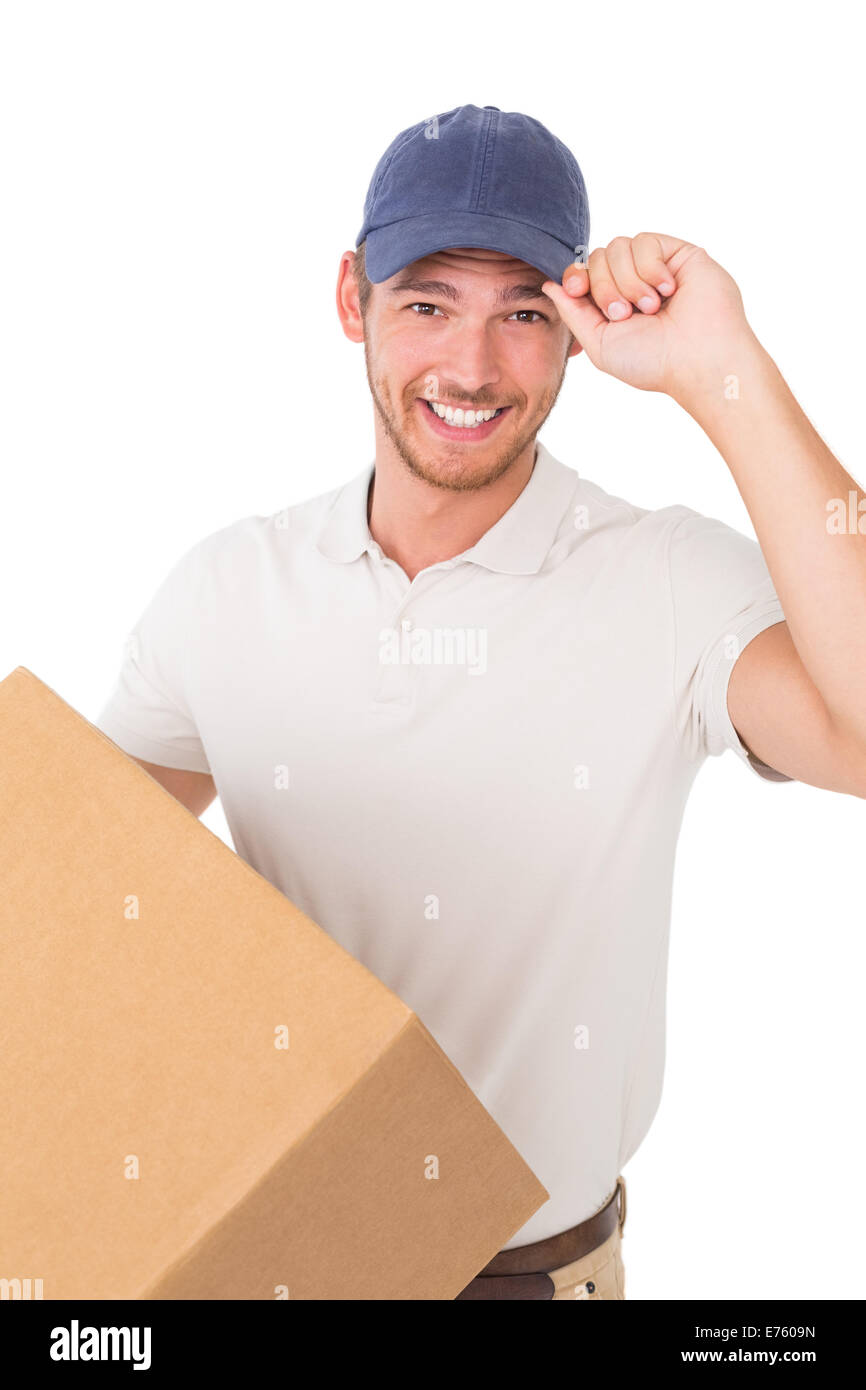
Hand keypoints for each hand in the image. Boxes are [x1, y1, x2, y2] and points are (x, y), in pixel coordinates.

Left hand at [541, 233, 754, 398]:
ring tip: (650, 307)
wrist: (698, 359)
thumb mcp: (600, 343)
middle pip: (596, 258)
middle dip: (604, 287)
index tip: (576, 289)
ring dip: (628, 281)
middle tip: (624, 314)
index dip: (575, 276)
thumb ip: (573, 313)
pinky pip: (644, 241)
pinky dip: (650, 268)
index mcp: (614, 304)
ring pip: (618, 246)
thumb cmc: (653, 361)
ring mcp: (655, 267)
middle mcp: (633, 283)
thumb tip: (550, 285)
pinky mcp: (677, 253)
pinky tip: (667, 290)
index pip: (583, 273)